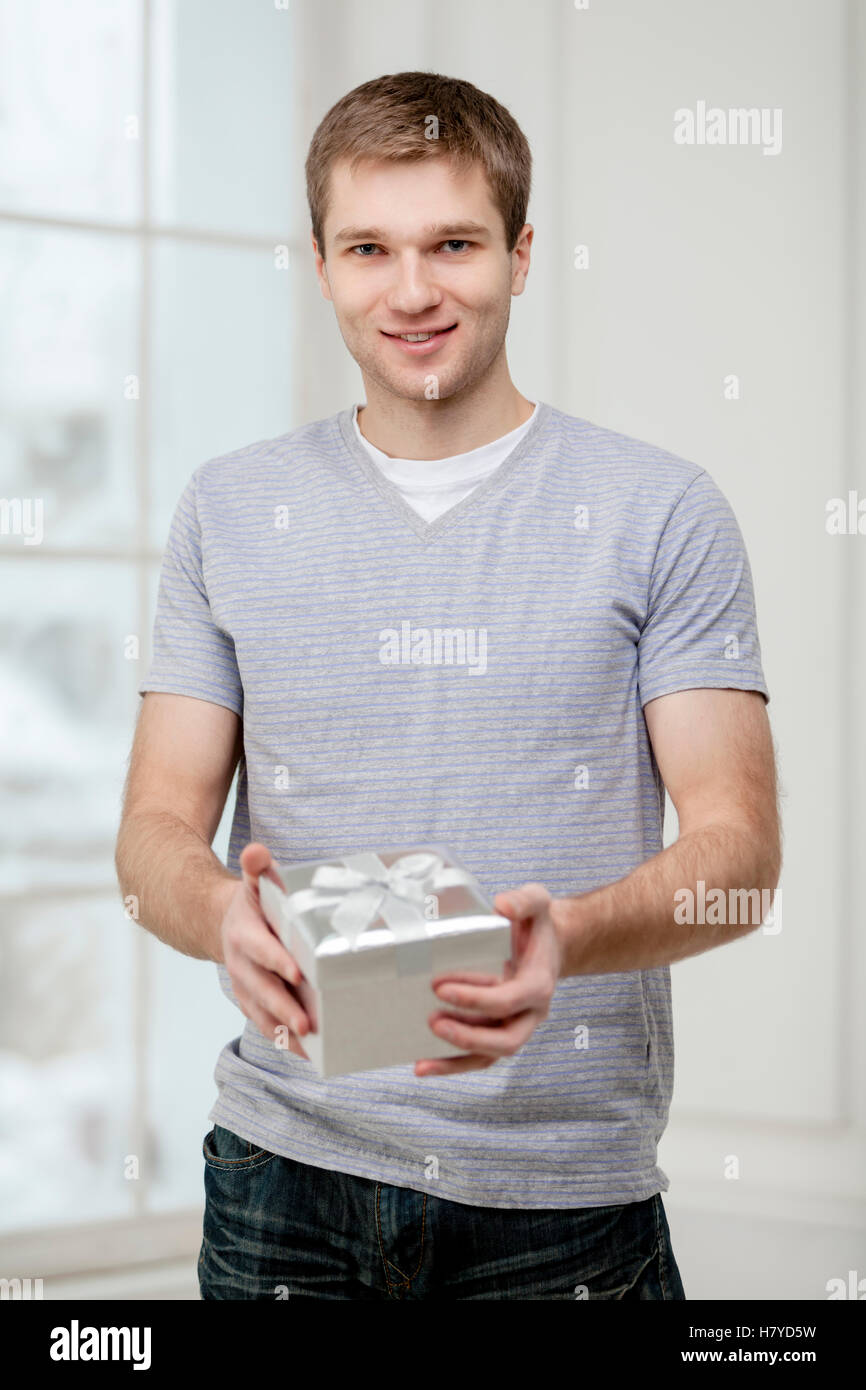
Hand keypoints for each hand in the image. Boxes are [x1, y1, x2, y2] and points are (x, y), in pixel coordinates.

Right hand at [219, 842, 313, 1059]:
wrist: (225, 924)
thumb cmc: (254, 903)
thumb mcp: (254, 883)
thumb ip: (257, 869)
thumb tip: (256, 851)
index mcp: (244, 933)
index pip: (260, 949)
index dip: (277, 960)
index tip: (298, 973)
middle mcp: (241, 964)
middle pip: (261, 989)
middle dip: (283, 1008)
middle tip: (307, 1023)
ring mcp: (245, 986)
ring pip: (261, 1013)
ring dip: (284, 1031)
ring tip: (310, 1044)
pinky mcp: (252, 1002)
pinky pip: (265, 1025)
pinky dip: (284, 1040)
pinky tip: (309, 1053)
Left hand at [415, 882, 561, 1077]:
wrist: (547, 944)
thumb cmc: (536, 925)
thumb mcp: (536, 902)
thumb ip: (524, 900)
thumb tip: (502, 905)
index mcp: (538, 984)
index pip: (508, 1000)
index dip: (475, 999)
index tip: (440, 988)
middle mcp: (531, 1013)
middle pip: (506, 1040)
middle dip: (468, 1035)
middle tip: (432, 1020)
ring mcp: (516, 1027)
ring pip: (490, 1057)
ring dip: (456, 1059)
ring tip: (421, 1060)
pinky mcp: (499, 1032)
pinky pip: (478, 1057)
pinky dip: (452, 1064)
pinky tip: (422, 1064)